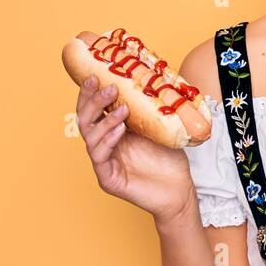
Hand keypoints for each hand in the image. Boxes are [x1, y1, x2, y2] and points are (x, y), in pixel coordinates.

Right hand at [75, 75, 197, 222]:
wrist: (180, 190)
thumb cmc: (169, 160)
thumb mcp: (158, 127)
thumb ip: (147, 108)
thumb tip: (150, 76)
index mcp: (111, 133)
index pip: (93, 110)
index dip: (90, 93)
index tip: (96, 75)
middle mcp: (104, 146)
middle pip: (85, 121)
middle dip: (94, 102)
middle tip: (109, 88)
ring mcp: (104, 164)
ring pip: (91, 137)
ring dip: (105, 119)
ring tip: (123, 108)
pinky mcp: (108, 180)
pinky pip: (100, 157)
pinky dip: (108, 141)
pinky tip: (120, 130)